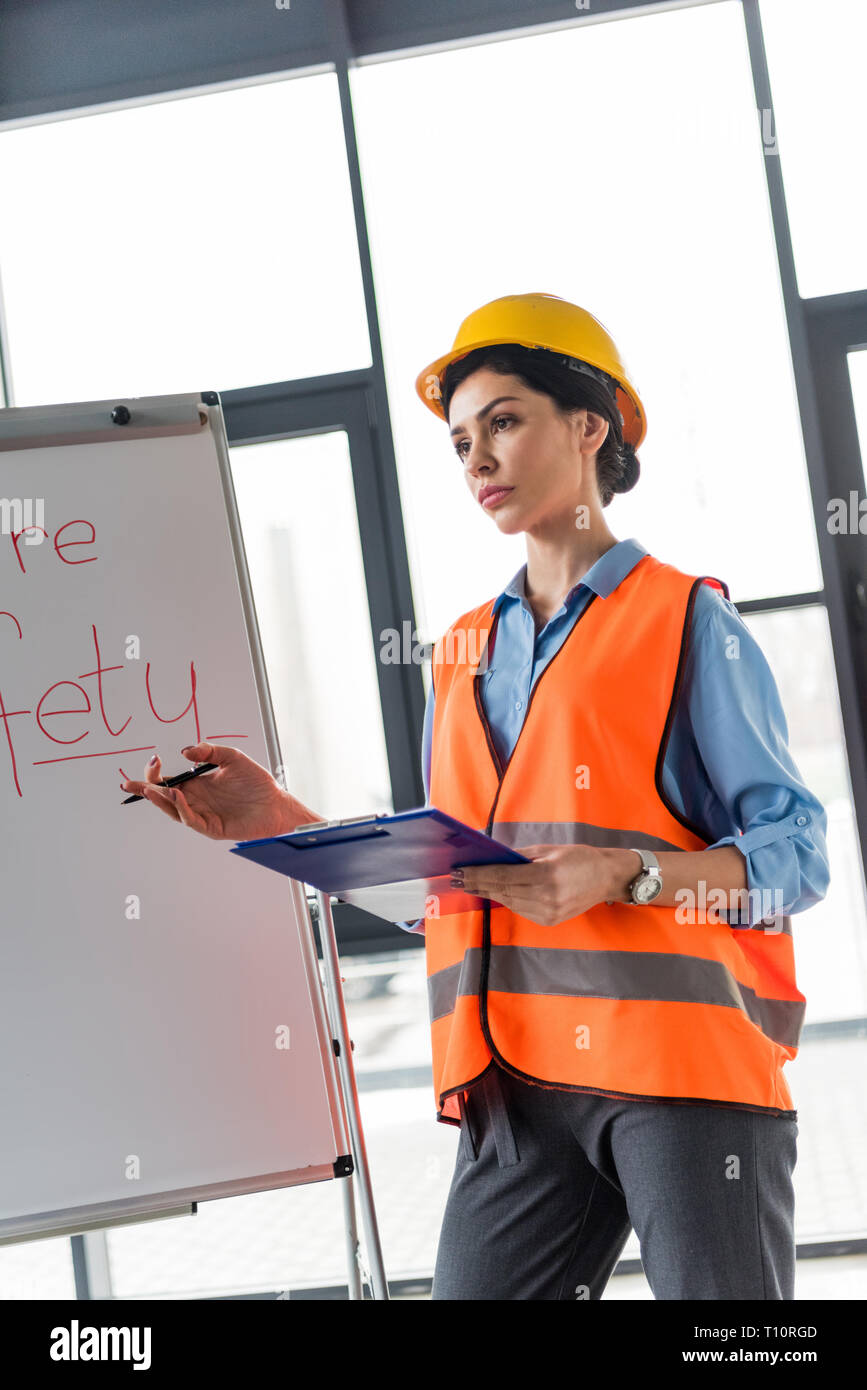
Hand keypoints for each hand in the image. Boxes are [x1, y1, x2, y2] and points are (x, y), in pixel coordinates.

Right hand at [119, 742, 293, 840]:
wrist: (276, 803)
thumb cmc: (256, 783)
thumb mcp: (232, 758)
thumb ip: (209, 751)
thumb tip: (185, 751)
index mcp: (196, 784)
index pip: (167, 781)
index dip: (154, 774)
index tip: (153, 760)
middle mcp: (195, 800)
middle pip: (162, 798)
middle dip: (144, 791)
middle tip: (129, 784)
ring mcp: (202, 815)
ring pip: (172, 810)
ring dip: (160, 800)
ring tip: (152, 789)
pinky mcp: (212, 827)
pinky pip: (191, 820)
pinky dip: (182, 809)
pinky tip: (178, 796)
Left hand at [456, 844, 616, 925]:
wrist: (606, 878)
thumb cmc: (578, 858)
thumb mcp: (548, 850)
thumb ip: (519, 856)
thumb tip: (491, 857)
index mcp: (546, 875)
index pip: (503, 876)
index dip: (478, 875)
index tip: (459, 871)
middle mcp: (547, 897)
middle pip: (502, 891)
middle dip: (477, 885)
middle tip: (456, 879)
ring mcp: (548, 912)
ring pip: (509, 902)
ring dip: (488, 894)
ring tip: (469, 885)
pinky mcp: (549, 921)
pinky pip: (520, 909)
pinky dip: (506, 900)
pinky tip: (493, 893)